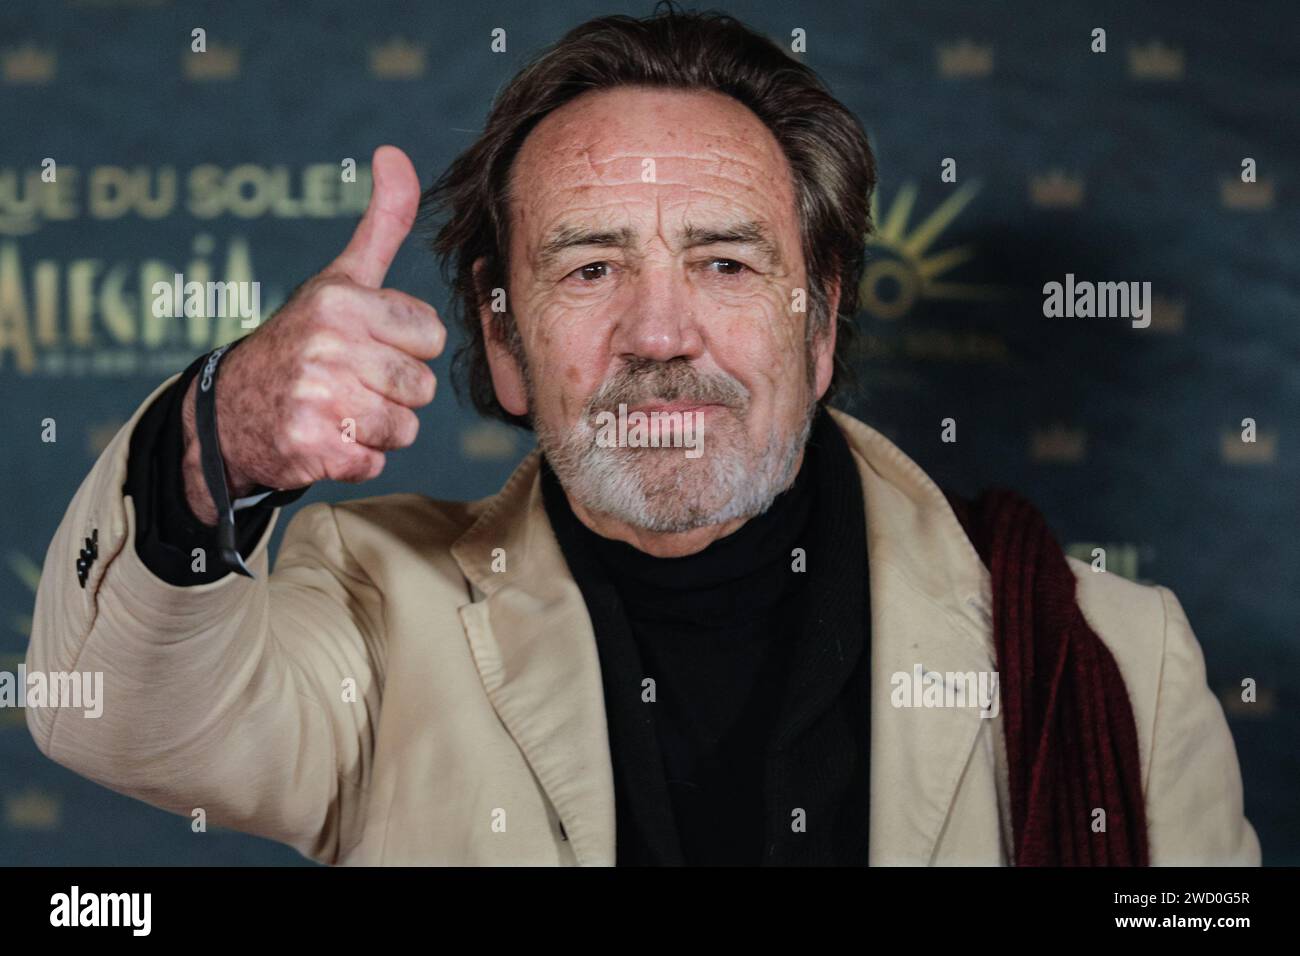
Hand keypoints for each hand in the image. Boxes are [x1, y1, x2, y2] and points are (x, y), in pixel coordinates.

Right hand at [181, 145, 444, 525]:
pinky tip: (326, 439)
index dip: (407, 347)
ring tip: (340, 409)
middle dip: (394, 391)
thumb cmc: (305, 340)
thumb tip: (395, 154)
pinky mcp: (310, 449)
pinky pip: (374, 463)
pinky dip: (356, 461)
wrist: (231, 410)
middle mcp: (325, 346)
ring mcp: (316, 399)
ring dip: (378, 428)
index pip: (431, 336)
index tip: (368, 343)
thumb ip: (381, 222)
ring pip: (403, 428)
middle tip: (351, 381)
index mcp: (341, 301)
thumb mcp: (342, 277)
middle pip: (422, 387)